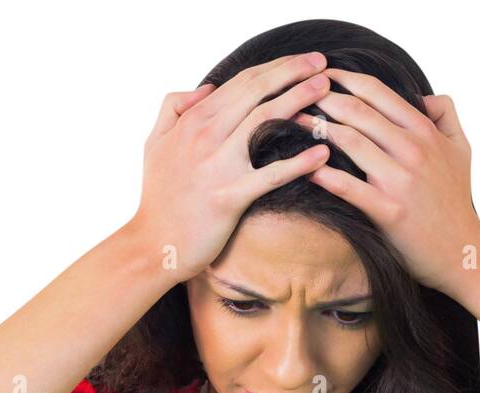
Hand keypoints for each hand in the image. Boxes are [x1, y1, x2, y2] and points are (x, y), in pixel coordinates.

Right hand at [129, 53, 333, 283]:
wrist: (152, 244)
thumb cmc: (158, 196)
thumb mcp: (154, 142)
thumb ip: (174, 107)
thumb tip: (208, 88)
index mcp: (193, 119)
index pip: (242, 81)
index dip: (275, 67)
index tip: (302, 60)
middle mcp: (206, 135)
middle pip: (257, 91)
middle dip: (293, 72)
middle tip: (323, 64)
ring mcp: (218, 165)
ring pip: (265, 120)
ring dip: (300, 100)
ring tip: (327, 91)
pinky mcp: (230, 197)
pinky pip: (271, 175)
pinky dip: (299, 163)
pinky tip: (323, 154)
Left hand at [293, 68, 479, 295]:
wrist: (464, 251)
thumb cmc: (457, 201)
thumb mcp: (462, 149)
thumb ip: (446, 115)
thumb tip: (425, 97)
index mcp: (424, 131)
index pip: (377, 92)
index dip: (344, 79)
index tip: (321, 76)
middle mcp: (411, 150)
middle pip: (357, 111)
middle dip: (322, 99)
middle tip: (297, 96)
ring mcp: (399, 180)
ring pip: (349, 141)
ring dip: (316, 129)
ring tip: (293, 123)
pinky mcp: (388, 211)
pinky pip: (348, 187)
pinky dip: (323, 174)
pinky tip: (304, 167)